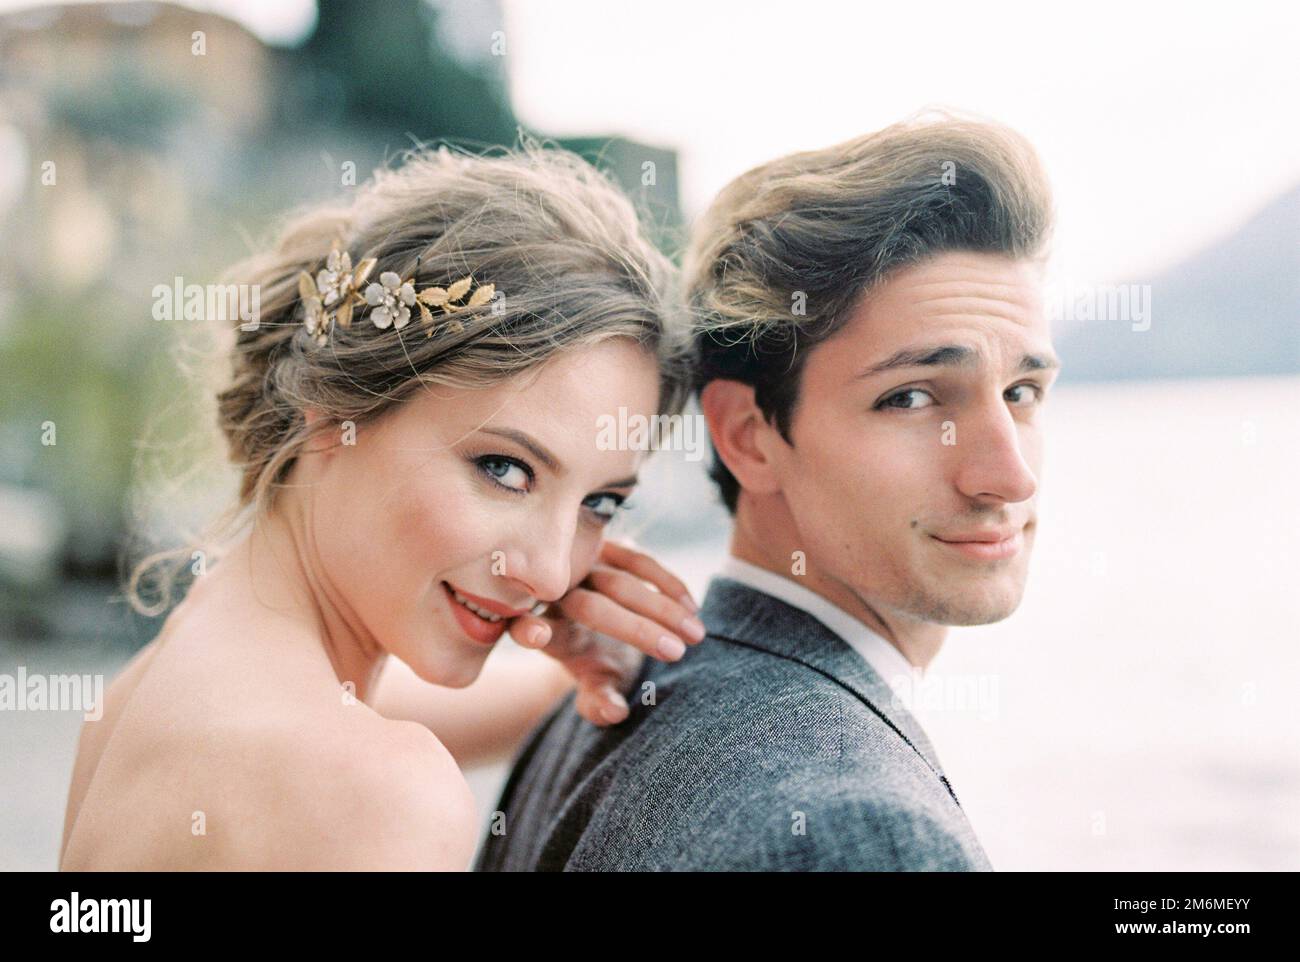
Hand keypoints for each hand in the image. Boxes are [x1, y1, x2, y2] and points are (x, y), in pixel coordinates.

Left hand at [506, 540, 704, 727]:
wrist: (608, 623)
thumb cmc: (599, 661)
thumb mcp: (598, 685)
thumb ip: (600, 703)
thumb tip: (616, 712)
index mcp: (545, 631)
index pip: (526, 628)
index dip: (527, 630)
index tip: (538, 635)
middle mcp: (560, 594)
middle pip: (591, 608)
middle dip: (636, 630)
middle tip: (677, 653)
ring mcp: (584, 566)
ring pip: (621, 583)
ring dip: (663, 608)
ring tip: (697, 635)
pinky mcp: (608, 549)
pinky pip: (640, 562)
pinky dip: (669, 585)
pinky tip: (693, 609)